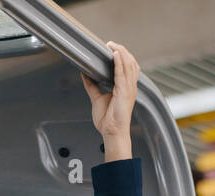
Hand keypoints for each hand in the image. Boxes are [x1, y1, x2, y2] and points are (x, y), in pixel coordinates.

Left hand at [81, 41, 139, 162]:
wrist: (112, 132)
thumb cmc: (108, 120)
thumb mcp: (97, 98)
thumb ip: (91, 85)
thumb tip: (84, 73)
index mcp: (126, 88)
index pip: (128, 67)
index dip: (122, 56)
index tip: (112, 48)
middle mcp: (130, 87)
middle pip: (130, 62)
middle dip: (121, 50)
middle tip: (110, 44)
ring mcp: (128, 89)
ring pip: (128, 65)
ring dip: (120, 52)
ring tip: (112, 45)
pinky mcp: (124, 92)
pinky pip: (123, 73)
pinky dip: (119, 62)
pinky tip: (115, 54)